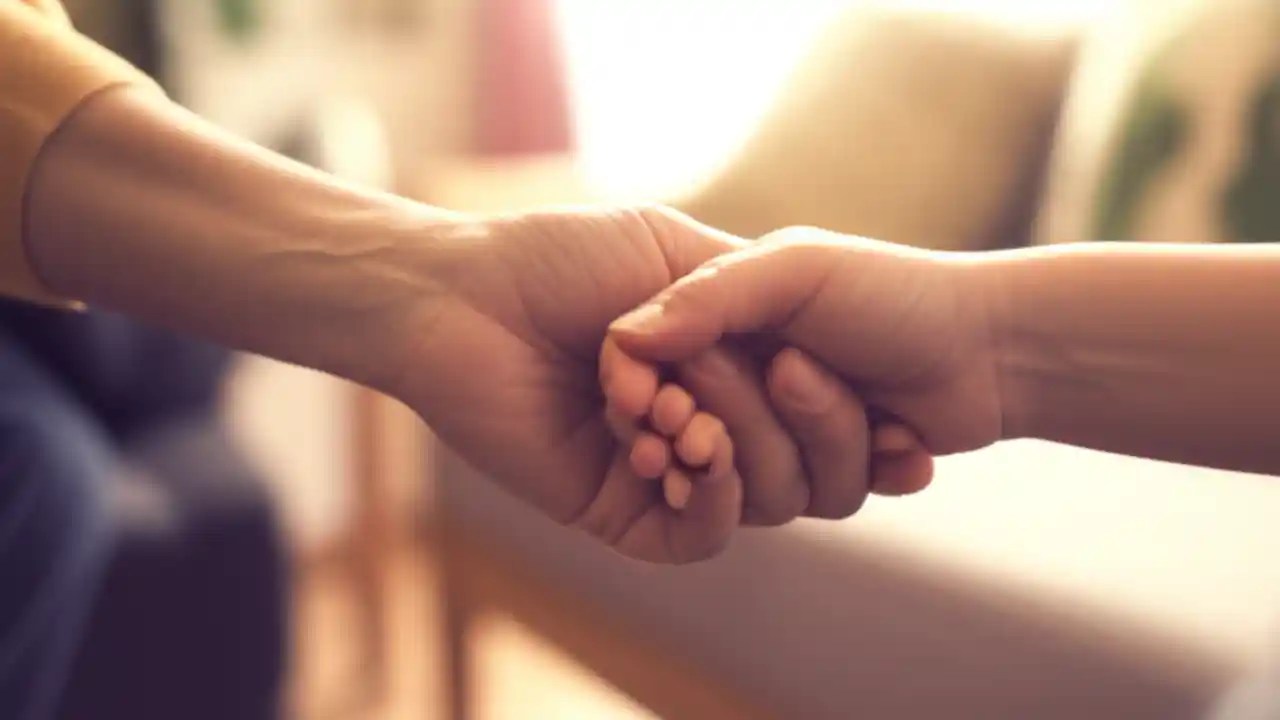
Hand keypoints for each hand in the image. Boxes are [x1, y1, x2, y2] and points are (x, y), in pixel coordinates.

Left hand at [389, 208, 885, 562]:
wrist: (466, 297)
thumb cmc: (562, 259)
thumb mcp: (677, 254)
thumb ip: (752, 294)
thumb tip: (822, 336)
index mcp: (717, 360)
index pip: (807, 400)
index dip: (834, 400)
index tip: (845, 387)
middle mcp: (698, 417)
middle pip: (788, 455)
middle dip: (760, 416)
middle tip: (700, 378)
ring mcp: (661, 467)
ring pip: (749, 498)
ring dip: (728, 452)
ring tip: (676, 412)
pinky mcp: (617, 510)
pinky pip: (694, 537)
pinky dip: (708, 502)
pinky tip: (677, 455)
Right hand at [607, 228, 1001, 457]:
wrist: (994, 342)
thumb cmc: (891, 293)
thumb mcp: (794, 271)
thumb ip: (708, 297)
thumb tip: (623, 338)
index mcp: (717, 332)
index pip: (652, 390)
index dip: (661, 404)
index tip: (683, 400)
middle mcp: (743, 387)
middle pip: (707, 451)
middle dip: (760, 417)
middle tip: (800, 368)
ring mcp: (788, 434)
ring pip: (769, 488)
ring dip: (827, 438)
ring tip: (871, 398)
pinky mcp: (833, 471)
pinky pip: (820, 502)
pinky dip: (867, 471)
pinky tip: (900, 439)